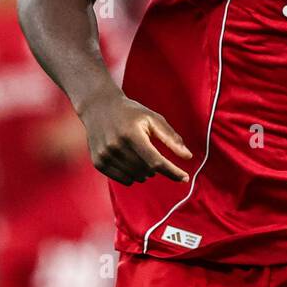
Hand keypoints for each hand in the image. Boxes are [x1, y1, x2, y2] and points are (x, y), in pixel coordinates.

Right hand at [78, 89, 193, 184]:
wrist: (99, 107)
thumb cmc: (131, 113)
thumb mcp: (153, 119)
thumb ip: (171, 138)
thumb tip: (188, 156)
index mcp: (132, 133)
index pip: (155, 161)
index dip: (172, 171)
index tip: (185, 177)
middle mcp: (116, 146)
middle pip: (146, 170)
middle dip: (156, 167)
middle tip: (152, 152)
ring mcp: (105, 155)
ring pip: (136, 177)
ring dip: (145, 172)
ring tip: (140, 154)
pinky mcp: (98, 162)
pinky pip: (123, 179)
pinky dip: (132, 175)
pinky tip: (131, 162)